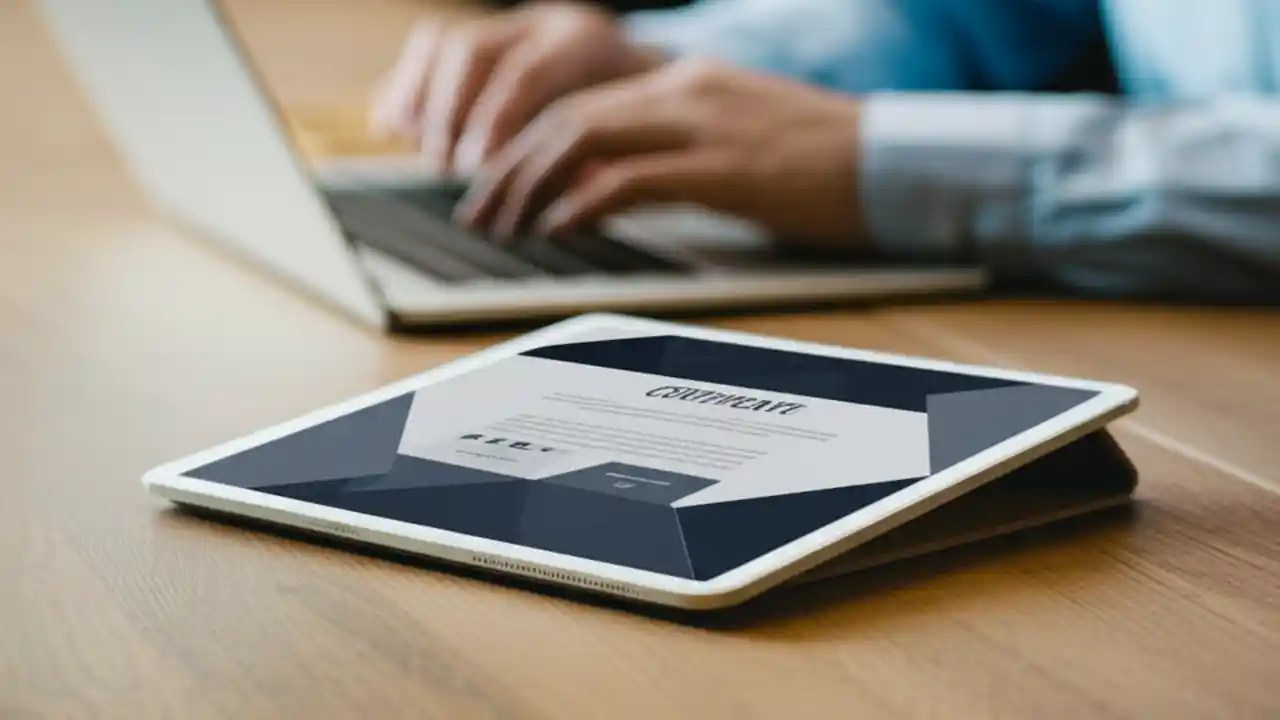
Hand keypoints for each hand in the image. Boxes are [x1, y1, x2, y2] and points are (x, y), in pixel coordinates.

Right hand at [369, 2, 662, 172]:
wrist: (627, 88)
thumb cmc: (628, 128)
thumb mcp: (626, 141)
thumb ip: (599, 160)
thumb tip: (581, 192)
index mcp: (581, 42)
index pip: (527, 70)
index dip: (496, 119)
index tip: (478, 166)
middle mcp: (535, 25)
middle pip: (472, 49)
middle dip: (451, 111)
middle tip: (447, 167)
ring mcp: (499, 29)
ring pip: (441, 42)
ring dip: (421, 100)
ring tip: (422, 152)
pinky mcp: (469, 47)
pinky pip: (421, 54)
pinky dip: (402, 90)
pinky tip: (395, 132)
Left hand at [457, 60, 866, 251]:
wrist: (893, 160)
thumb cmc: (821, 160)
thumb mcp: (737, 137)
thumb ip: (674, 149)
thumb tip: (610, 184)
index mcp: (685, 82)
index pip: (581, 104)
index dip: (525, 146)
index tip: (495, 184)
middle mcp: (685, 92)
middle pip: (568, 119)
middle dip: (510, 167)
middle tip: (478, 211)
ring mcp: (704, 126)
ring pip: (586, 140)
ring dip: (532, 184)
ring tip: (504, 224)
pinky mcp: (725, 169)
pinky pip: (632, 178)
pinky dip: (584, 201)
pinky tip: (558, 227)